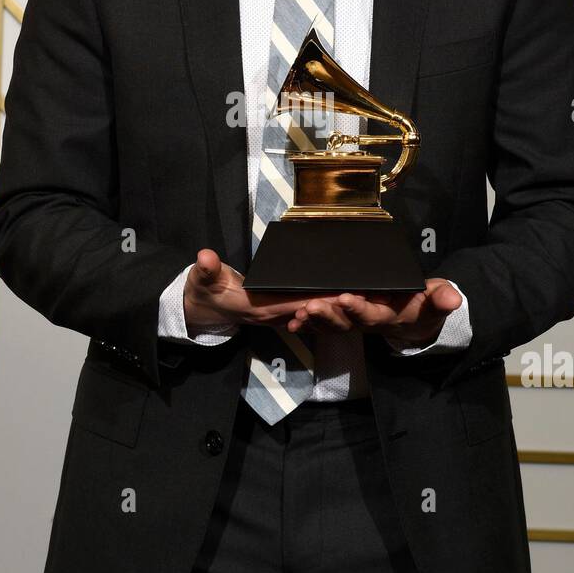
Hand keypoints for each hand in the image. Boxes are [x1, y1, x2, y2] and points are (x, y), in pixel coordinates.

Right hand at [183, 249, 356, 335]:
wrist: (205, 307)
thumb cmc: (206, 291)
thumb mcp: (203, 280)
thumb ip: (206, 269)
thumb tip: (205, 257)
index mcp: (261, 307)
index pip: (297, 304)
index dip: (320, 299)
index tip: (343, 292)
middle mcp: (276, 315)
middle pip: (314, 311)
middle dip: (340, 304)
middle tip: (370, 292)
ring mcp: (280, 316)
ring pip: (316, 313)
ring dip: (339, 307)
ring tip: (369, 294)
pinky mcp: (282, 312)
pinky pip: (311, 311)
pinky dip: (329, 305)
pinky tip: (348, 296)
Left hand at [287, 278, 462, 345]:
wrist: (418, 321)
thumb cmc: (425, 303)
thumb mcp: (438, 299)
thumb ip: (443, 298)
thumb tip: (454, 299)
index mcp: (391, 317)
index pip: (374, 314)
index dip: (359, 308)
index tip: (346, 298)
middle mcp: (370, 323)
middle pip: (346, 323)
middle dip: (328, 315)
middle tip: (311, 306)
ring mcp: (356, 324)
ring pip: (332, 325)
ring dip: (315, 320)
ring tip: (300, 313)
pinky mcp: (346, 320)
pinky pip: (324, 325)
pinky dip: (308, 325)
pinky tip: (293, 322)